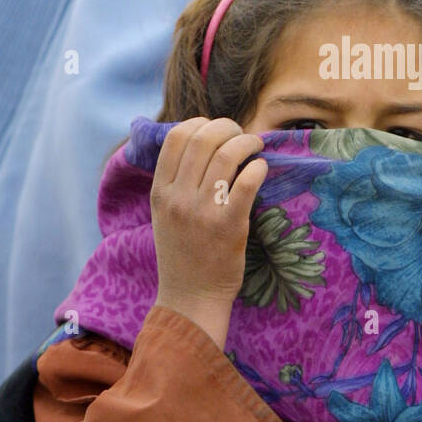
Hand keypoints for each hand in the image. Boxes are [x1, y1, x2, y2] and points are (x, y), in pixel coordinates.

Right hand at [151, 117, 267, 345]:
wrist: (190, 298)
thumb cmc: (181, 253)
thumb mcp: (164, 214)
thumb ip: (175, 181)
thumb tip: (201, 142)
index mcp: (160, 192)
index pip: (175, 137)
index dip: (199, 123)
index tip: (215, 129)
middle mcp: (177, 197)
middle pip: (203, 138)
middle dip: (227, 126)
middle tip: (241, 134)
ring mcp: (202, 211)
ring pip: (226, 154)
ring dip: (247, 142)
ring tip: (256, 146)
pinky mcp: (228, 225)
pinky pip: (246, 181)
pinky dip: (257, 167)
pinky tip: (261, 168)